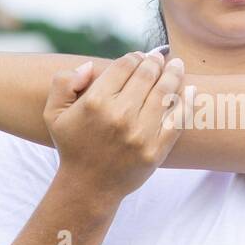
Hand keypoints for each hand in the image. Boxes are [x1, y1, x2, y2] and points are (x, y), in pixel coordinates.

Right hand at [44, 50, 185, 201]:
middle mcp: (119, 115)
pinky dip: (186, 102)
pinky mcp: (156, 149)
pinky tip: (190, 90)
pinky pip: (177, 120)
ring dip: (174, 74)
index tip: (139, 56)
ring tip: (178, 66)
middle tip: (160, 57)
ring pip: (165, 93)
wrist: (88, 187)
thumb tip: (90, 66)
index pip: (124, 66)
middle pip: (147, 75)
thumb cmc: (73, 146)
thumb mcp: (54, 113)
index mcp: (95, 102)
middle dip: (155, 62)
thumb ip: (64, 83)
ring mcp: (140, 133)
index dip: (135, 57)